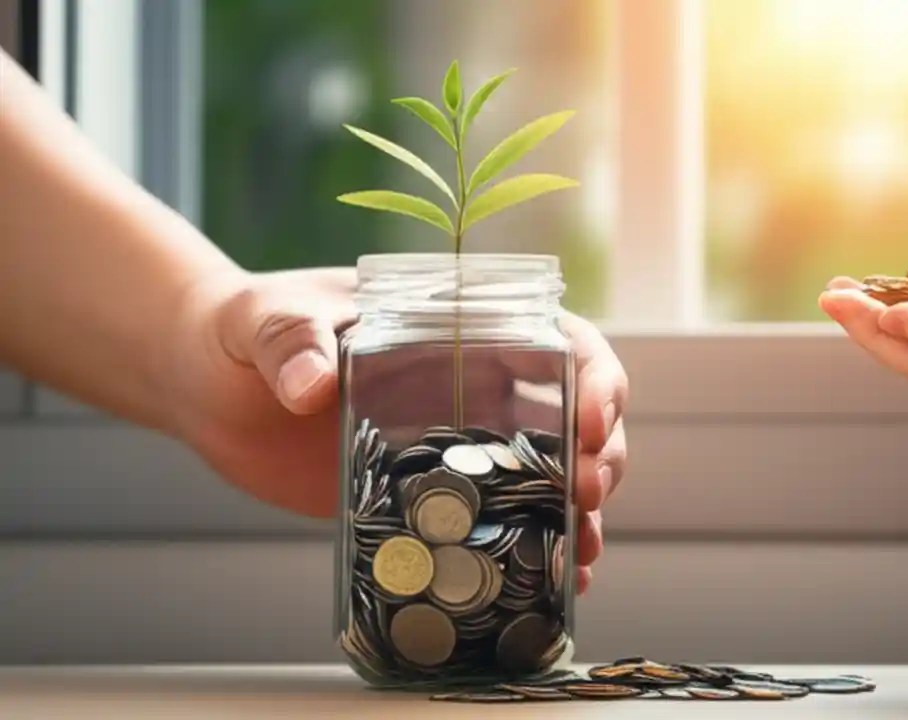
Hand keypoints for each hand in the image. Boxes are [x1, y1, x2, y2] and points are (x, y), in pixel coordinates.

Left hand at [161, 268, 626, 591]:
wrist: (209, 384)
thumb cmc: (247, 326)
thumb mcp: (268, 318)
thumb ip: (289, 339)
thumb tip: (312, 386)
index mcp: (460, 327)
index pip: (558, 341)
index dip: (594, 377)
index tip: (592, 418)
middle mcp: (474, 384)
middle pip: (574, 415)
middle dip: (599, 454)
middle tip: (588, 495)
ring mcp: (457, 443)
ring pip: (549, 474)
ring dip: (581, 512)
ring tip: (584, 553)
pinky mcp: (429, 494)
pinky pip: (498, 520)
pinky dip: (536, 550)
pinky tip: (556, 582)